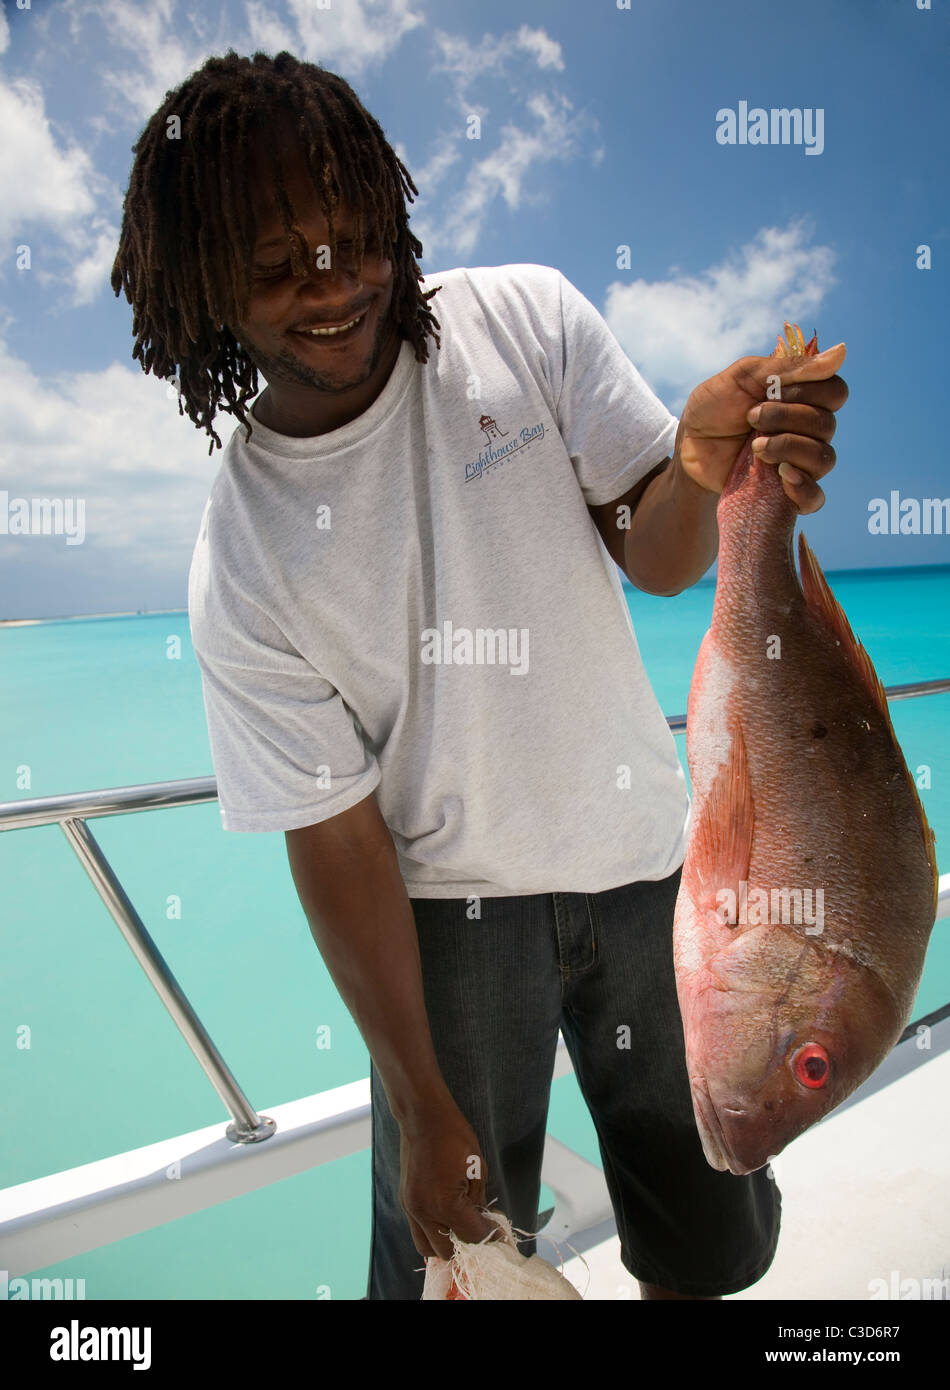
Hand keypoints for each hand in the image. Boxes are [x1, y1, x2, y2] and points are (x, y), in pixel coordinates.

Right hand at [398, 1103, 502, 1261]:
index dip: (489, 1237)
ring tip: (461, 1229)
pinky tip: (447, 1218)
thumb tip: (481, 1220)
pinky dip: (433, 1232)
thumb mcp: (477, 1168)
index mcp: (445, 1205)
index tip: (500, 1236)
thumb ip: (479, 1201)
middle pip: (446, 1252)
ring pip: (426, 1247)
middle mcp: (424, 1212)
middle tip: (480, 1232)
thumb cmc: (454, 1137)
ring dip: (444, 1244)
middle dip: (465, 1246)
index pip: (471, 1236)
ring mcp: (410, 1208)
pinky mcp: (405, 1201)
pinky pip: (418, 1230)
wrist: (423, 1117)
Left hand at [677, 339, 847, 513]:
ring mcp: (800, 463)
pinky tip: (782, 476)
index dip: (808, 391)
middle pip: (826, 425)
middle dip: (786, 417)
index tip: (773, 390)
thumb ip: (787, 367)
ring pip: (824, 458)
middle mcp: (809, 431)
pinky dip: (804, 488)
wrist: (688, 446)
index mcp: (804, 399)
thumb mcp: (742, 377)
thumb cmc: (714, 407)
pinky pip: (815, 498)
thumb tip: (842, 352)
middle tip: (751, 417)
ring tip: (756, 447)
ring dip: (789, 447)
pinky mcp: (786, 492)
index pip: (835, 393)